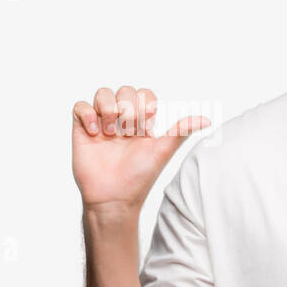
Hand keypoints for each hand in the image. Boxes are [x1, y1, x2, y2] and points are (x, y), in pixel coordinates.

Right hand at [72, 84, 210, 210]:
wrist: (114, 196)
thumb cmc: (140, 176)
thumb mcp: (163, 150)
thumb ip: (181, 131)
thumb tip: (207, 120)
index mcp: (142, 123)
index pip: (144, 94)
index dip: (145, 104)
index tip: (147, 125)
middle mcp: (122, 120)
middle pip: (124, 90)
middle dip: (128, 108)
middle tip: (128, 132)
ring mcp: (102, 123)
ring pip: (102, 93)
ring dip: (109, 109)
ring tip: (111, 133)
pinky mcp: (82, 129)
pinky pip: (80, 106)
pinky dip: (89, 115)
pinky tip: (96, 134)